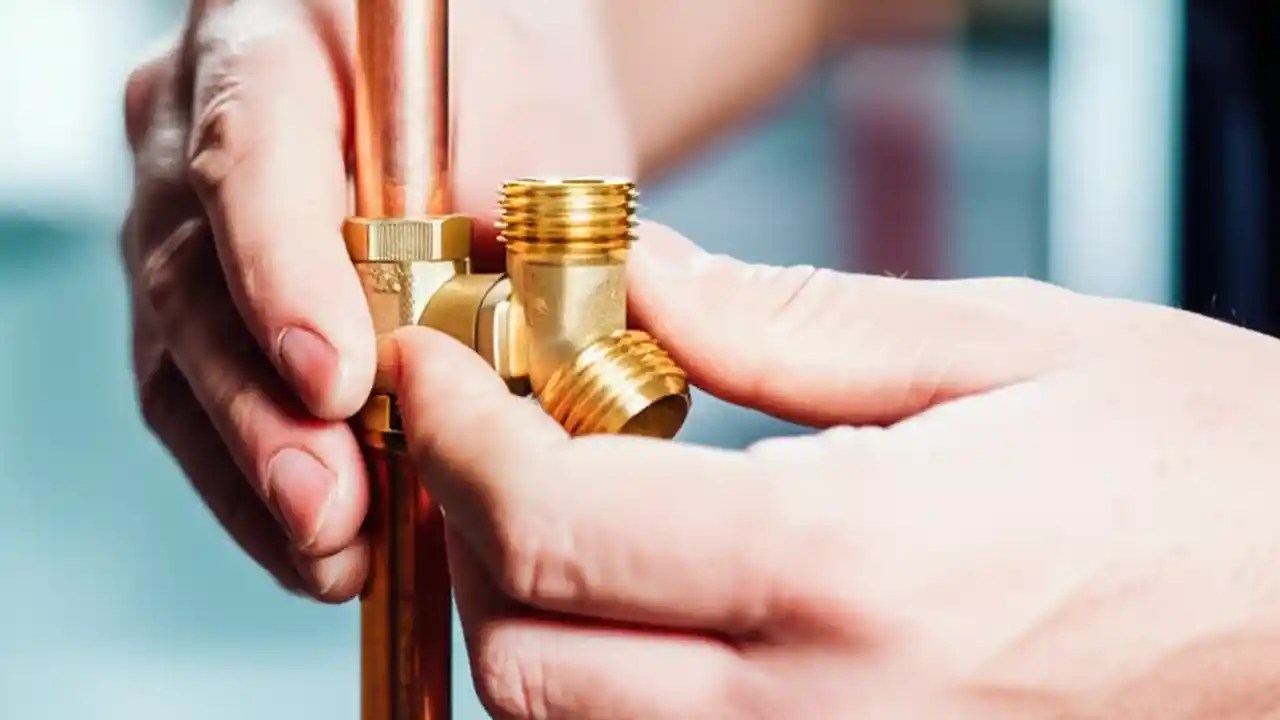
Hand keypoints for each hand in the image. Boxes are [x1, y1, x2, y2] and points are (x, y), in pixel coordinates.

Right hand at [120, 0, 631, 599]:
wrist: (472, 85)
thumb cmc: (507, 90)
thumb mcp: (537, 126)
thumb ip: (524, 226)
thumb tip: (538, 365)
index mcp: (272, 47)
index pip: (251, 160)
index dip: (284, 279)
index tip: (339, 383)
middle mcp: (195, 128)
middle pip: (193, 279)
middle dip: (262, 415)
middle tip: (329, 511)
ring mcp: (184, 218)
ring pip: (184, 358)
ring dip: (259, 471)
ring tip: (334, 553)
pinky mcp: (203, 298)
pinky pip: (206, 399)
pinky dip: (263, 481)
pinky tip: (323, 543)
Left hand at [390, 223, 1279, 718]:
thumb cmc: (1208, 470)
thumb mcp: (1004, 348)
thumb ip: (785, 325)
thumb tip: (639, 279)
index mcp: (854, 569)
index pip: (557, 525)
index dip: (462, 437)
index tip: (433, 366)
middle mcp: (824, 717)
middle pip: (526, 661)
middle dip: (474, 533)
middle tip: (492, 430)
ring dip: (527, 619)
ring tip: (560, 508)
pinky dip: (606, 693)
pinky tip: (641, 603)